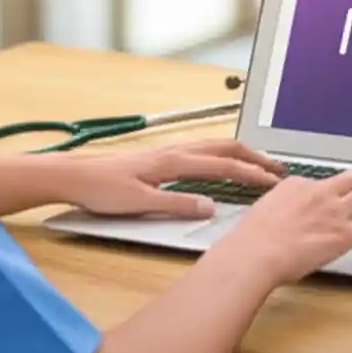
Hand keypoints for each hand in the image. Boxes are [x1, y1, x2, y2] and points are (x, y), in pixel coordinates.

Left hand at [57, 140, 283, 218]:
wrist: (74, 175)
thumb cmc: (101, 188)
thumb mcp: (140, 202)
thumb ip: (177, 203)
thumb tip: (211, 206)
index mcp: (175, 161)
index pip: (224, 165)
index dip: (252, 174)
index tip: (274, 182)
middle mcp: (175, 150)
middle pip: (225, 147)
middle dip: (255, 156)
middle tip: (278, 168)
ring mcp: (168, 151)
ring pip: (214, 146)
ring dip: (240, 153)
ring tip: (258, 163)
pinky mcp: (161, 156)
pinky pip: (202, 150)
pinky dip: (222, 154)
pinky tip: (222, 162)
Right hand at [203, 169, 351, 286]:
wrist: (256, 252)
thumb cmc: (252, 240)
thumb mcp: (262, 213)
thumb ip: (279, 211)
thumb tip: (283, 218)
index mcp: (296, 184)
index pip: (321, 184)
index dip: (327, 194)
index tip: (329, 201)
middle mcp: (320, 191)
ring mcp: (336, 210)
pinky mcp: (346, 233)